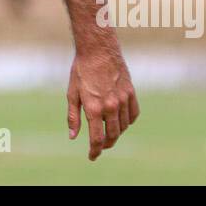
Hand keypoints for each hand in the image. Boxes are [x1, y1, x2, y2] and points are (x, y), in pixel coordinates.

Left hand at [67, 44, 139, 160]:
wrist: (98, 49)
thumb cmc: (81, 70)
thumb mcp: (72, 93)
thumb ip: (73, 117)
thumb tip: (73, 137)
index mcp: (94, 107)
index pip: (97, 139)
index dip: (95, 151)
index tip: (92, 156)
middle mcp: (110, 106)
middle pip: (112, 136)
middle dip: (106, 144)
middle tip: (100, 146)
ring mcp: (122, 99)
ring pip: (124, 126)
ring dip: (116, 133)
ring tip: (108, 131)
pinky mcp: (131, 92)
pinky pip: (133, 114)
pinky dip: (128, 121)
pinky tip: (121, 120)